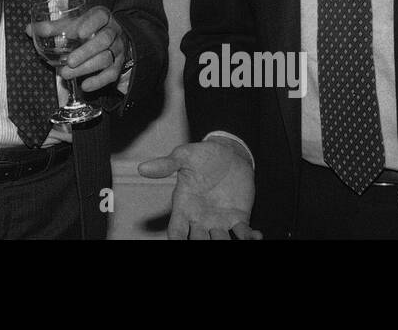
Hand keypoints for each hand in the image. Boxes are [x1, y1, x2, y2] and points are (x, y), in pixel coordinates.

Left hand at [26, 5, 128, 91]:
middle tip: (69, 61)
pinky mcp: (119, 65)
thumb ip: (54, 27)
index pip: (99, 16)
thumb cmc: (89, 29)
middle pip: (104, 40)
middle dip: (86, 51)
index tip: (78, 32)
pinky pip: (111, 74)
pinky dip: (98, 81)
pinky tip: (84, 85)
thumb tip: (29, 29)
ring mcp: (118, 49)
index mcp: (102, 17)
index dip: (90, 24)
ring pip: (106, 59)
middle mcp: (113, 32)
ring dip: (86, 68)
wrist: (114, 40)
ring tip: (66, 74)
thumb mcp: (75, 23)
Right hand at [138, 139, 260, 239]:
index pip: (177, 231)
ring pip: (220, 242)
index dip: (177, 240)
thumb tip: (142, 168)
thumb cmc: (202, 155)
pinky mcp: (238, 218)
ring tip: (228, 242)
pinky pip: (243, 234)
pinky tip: (255, 236)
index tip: (179, 242)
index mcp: (183, 206)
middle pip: (198, 242)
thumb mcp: (183, 156)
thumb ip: (166, 164)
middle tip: (206, 243)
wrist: (229, 152)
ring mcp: (219, 221)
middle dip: (201, 246)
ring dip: (224, 245)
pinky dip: (250, 238)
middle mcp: (200, 219)